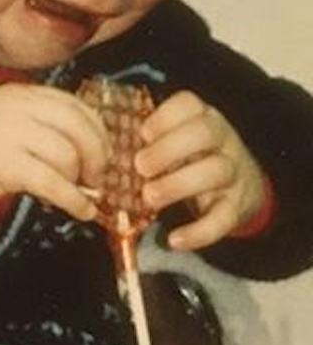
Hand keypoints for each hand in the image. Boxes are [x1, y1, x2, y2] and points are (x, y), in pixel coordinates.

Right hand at [0, 83, 107, 220]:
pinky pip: (52, 182)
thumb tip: (81, 158)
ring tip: (82, 196)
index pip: (76, 106)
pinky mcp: (5, 163)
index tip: (102, 154)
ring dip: (82, 180)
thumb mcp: (4, 121)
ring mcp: (12, 134)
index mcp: (22, 95)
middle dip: (97, 156)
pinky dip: (73, 200)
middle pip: (80, 127)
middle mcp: (21, 108)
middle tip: (97, 178)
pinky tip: (80, 212)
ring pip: (68, 154)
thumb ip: (37, 128)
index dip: (98, 132)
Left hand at [136, 91, 266, 250]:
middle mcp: (222, 140)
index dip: (164, 117)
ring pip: (216, 171)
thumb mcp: (176, 139)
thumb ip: (149, 140)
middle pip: (204, 133)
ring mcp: (233, 173)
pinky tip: (174, 239)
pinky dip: (199, 231)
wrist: (243, 185)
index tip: (141, 133)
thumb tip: (102, 147)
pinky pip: (223, 219)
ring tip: (148, 197)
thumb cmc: (192, 156)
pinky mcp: (237, 207)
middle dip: (168, 148)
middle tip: (139, 166)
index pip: (189, 104)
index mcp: (201, 117)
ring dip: (178, 184)